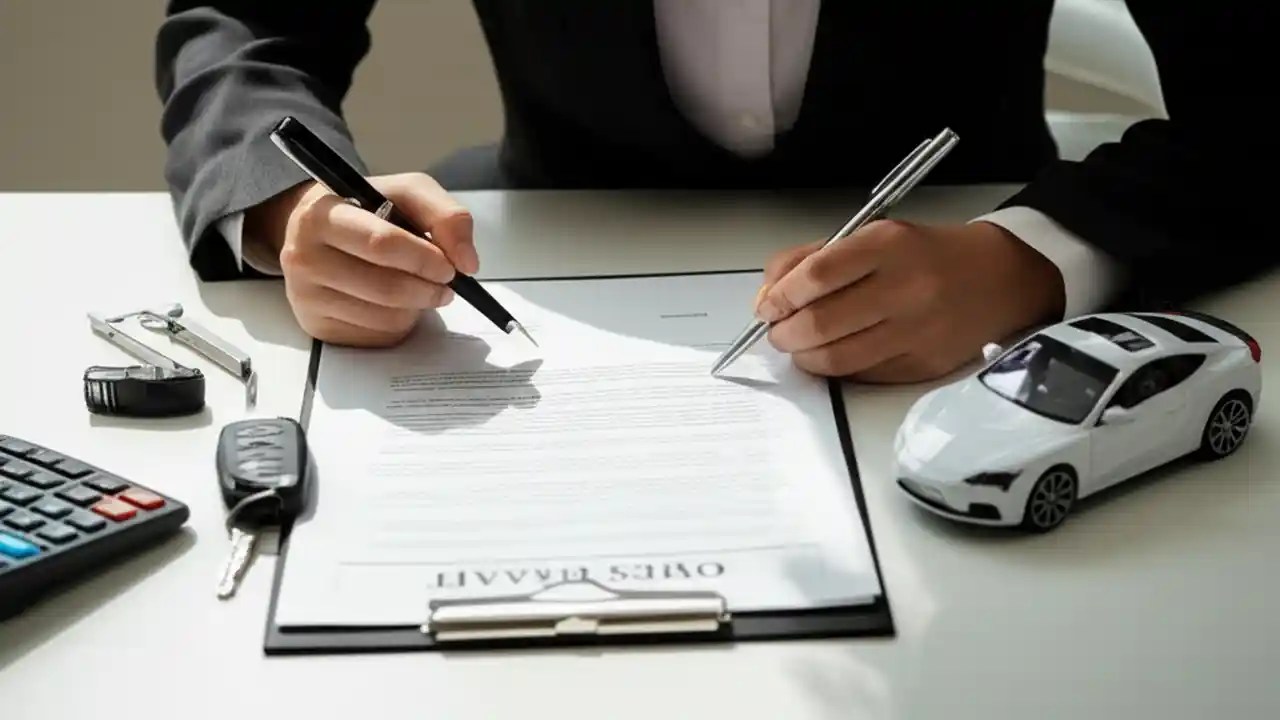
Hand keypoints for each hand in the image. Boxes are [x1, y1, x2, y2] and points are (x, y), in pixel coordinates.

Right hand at [246, 172, 478, 345]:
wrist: (313, 232)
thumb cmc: (365, 210)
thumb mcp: (405, 193)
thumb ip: (444, 215)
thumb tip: (467, 261)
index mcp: (323, 215)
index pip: (382, 243)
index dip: (425, 258)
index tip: (450, 265)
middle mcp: (305, 257)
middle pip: (386, 287)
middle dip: (428, 289)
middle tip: (445, 284)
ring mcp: (307, 297)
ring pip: (386, 317)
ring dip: (417, 307)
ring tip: (419, 288)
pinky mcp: (317, 327)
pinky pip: (376, 336)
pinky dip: (400, 323)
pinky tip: (396, 303)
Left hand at [755, 219, 1063, 381]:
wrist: (999, 278)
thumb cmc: (925, 255)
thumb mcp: (873, 236)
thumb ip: (814, 258)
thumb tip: (769, 294)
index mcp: (887, 245)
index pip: (816, 275)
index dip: (781, 296)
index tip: (767, 305)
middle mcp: (904, 288)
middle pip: (821, 322)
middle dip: (784, 333)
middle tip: (777, 331)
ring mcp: (916, 331)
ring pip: (837, 358)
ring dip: (804, 356)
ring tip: (799, 346)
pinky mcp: (923, 365)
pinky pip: (862, 375)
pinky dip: (836, 368)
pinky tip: (832, 355)